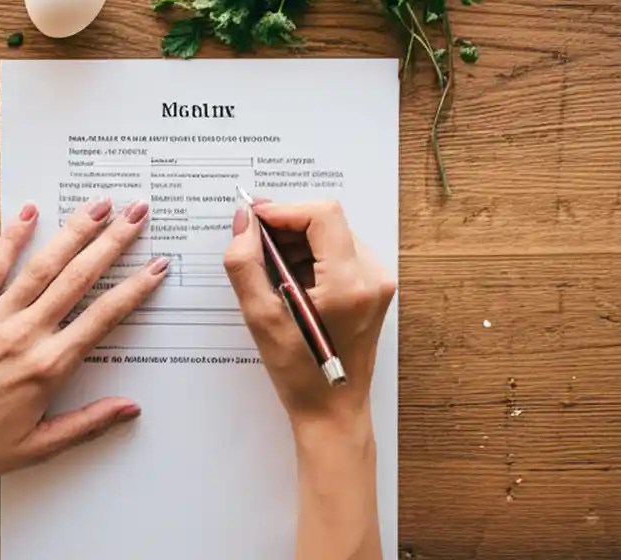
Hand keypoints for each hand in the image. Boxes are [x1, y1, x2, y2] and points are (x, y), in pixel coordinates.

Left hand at [0, 197, 168, 489]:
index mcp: (48, 368)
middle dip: (113, 242)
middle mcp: (25, 334)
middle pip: (79, 278)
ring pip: (43, 265)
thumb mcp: (37, 447)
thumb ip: (87, 424)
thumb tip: (130, 408)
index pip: (103, 317)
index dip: (134, 288)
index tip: (156, 265)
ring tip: (98, 204)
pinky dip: (12, 238)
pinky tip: (29, 212)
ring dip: (73, 230)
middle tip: (137, 213)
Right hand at [225, 199, 391, 559]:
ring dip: (296, 242)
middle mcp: (372, 276)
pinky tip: (289, 281)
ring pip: (331, 234)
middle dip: (286, 226)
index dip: (283, 210)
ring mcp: (377, 281)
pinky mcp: (373, 287)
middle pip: (327, 221)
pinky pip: (338, 252)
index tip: (253, 219)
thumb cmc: (299, 374)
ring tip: (270, 271)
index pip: (321, 215)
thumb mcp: (260, 317)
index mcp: (350, 283)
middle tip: (253, 246)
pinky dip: (309, 256)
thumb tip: (242, 222)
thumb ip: (245, 263)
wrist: (332, 411)